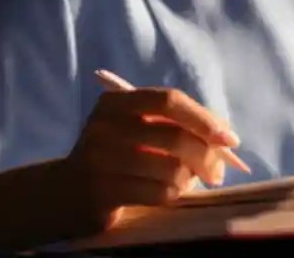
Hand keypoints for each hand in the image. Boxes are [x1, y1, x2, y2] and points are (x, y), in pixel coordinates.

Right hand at [61, 86, 250, 228]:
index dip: (203, 118)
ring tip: (189, 180)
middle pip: (174, 136)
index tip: (229, 138)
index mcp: (116, 102)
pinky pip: (158, 192)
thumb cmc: (115, 155)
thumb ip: (174, 124)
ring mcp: (100, 160)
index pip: (169, 100)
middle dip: (206, 155)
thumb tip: (224, 137)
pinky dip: (174, 193)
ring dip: (190, 178)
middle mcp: (105, 126)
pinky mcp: (103, 192)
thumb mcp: (135, 128)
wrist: (64, 192)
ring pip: (170, 168)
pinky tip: (171, 192)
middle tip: (218, 171)